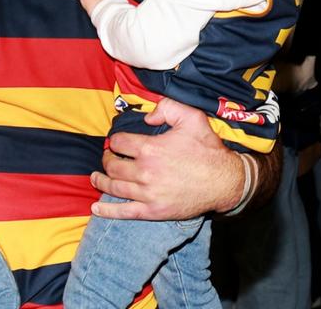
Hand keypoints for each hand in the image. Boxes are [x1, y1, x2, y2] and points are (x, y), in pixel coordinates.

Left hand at [91, 97, 241, 219]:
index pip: (119, 143)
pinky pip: (124, 211)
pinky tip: (96, 207)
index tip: (116, 142)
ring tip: (96, 177)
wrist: (225, 181)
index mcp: (150, 149)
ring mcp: (147, 194)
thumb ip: (167, 108)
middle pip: (112, 166)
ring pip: (114, 187)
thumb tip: (147, 116)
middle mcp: (145, 172)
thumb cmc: (207, 150)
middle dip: (106, 160)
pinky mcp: (153, 211)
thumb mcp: (192, 118)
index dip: (115, 140)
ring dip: (101, 181)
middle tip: (108, 157)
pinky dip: (107, 210)